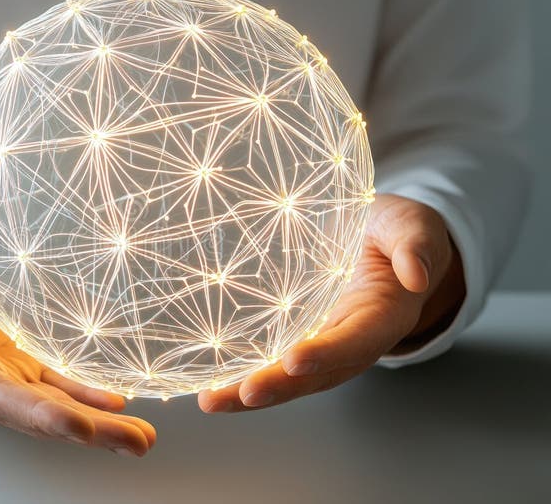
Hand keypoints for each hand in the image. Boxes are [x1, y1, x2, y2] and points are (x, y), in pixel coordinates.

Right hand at [0, 220, 156, 455]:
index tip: (82, 428)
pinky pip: (49, 381)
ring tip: (141, 437)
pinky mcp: (5, 357)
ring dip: (95, 423)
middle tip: (139, 443)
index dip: (37, 415)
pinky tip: (116, 402)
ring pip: (46, 404)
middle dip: (85, 432)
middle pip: (31, 413)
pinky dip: (83, 394)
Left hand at [198, 194, 465, 412]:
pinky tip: (211, 387)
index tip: (296, 360)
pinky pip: (272, 362)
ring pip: (289, 378)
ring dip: (250, 393)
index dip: (328, 353)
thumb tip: (415, 273)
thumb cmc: (395, 231)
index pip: (355, 340)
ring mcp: (322, 343)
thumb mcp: (412, 225)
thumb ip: (415, 243)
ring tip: (213, 401)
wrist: (385, 241)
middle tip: (244, 393)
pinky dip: (241, 378)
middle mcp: (351, 340)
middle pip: (316, 373)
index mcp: (382, 316)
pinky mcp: (299, 336)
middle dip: (279, 386)